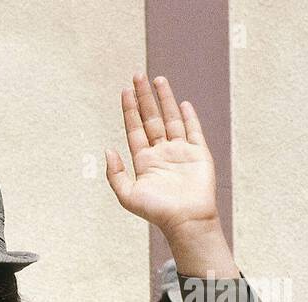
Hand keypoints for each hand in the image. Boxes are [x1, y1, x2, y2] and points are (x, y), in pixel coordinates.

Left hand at [106, 74, 217, 233]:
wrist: (186, 220)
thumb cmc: (156, 211)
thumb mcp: (127, 195)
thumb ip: (115, 174)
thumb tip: (108, 150)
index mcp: (144, 161)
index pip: (134, 129)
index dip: (129, 110)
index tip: (125, 90)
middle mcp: (161, 153)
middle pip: (151, 118)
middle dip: (144, 98)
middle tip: (138, 75)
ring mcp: (180, 152)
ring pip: (171, 119)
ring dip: (164, 99)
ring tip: (157, 80)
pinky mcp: (199, 154)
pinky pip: (193, 131)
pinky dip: (188, 117)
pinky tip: (182, 103)